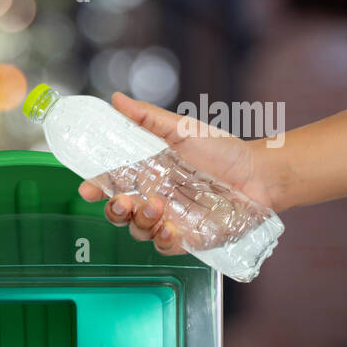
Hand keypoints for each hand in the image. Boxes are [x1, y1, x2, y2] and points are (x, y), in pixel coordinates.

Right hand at [78, 92, 276, 254]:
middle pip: (118, 212)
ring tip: (157, 207)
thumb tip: (117, 99)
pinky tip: (169, 230)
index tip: (87, 189)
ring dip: (140, 222)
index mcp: (147, 174)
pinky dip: (162, 240)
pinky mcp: (186, 238)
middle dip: (114, 210)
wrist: (258, 175)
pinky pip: (163, 247)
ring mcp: (168, 220)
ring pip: (138, 230)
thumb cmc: (222, 151)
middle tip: (122, 202)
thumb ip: (147, 118)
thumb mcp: (182, 130)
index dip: (95, 188)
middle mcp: (153, 198)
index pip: (111, 183)